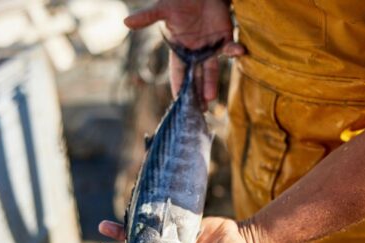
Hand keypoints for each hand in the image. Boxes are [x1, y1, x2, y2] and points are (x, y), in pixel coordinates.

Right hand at [124, 0, 244, 101]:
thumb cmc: (180, 0)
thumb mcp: (163, 9)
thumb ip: (148, 17)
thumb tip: (126, 22)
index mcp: (180, 49)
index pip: (178, 72)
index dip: (179, 86)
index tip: (179, 102)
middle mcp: (196, 53)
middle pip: (195, 77)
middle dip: (196, 93)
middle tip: (198, 110)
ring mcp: (211, 48)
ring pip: (211, 70)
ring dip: (211, 84)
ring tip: (210, 99)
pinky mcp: (225, 39)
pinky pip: (230, 48)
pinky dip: (234, 50)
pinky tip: (238, 52)